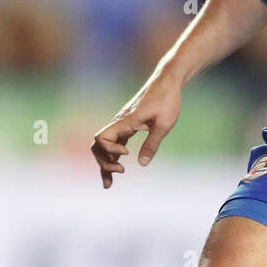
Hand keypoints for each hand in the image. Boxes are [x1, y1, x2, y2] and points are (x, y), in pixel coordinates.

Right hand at [91, 71, 182, 188]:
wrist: (168, 82)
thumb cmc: (167, 100)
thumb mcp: (164, 125)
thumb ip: (152, 144)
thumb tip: (142, 164)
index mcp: (126, 121)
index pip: (102, 138)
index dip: (109, 150)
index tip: (127, 154)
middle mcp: (120, 123)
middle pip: (98, 145)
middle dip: (104, 162)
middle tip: (121, 172)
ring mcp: (122, 124)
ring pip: (105, 146)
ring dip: (105, 163)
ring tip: (109, 184)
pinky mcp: (128, 126)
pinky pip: (115, 143)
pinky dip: (113, 156)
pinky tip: (116, 169)